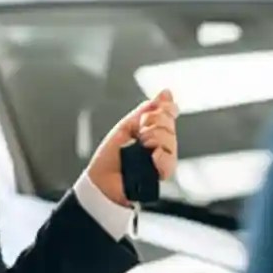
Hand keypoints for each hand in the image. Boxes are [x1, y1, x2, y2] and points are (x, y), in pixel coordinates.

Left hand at [86, 89, 179, 206]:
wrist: (101, 180)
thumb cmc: (111, 155)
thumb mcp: (126, 126)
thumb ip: (147, 110)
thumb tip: (167, 92)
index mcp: (154, 130)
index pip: (169, 112)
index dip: (163, 109)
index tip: (146, 115)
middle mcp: (162, 143)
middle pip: (169, 123)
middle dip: (152, 123)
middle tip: (137, 133)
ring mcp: (164, 158)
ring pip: (170, 139)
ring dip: (153, 138)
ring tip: (140, 146)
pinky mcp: (162, 174)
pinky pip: (170, 160)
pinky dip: (160, 156)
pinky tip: (152, 157)